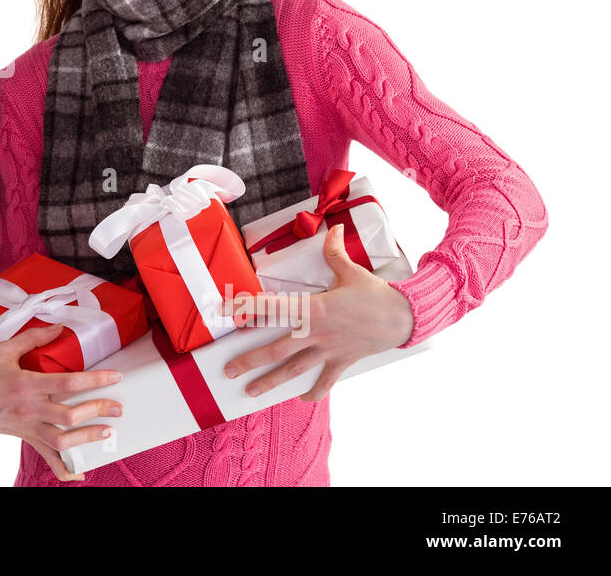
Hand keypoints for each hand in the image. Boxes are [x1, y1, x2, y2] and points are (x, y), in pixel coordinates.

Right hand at [0, 324, 122, 481]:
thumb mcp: (4, 350)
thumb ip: (32, 338)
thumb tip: (58, 327)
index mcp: (27, 385)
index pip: (67, 383)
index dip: (94, 380)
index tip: (115, 377)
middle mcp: (31, 409)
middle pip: (70, 415)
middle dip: (98, 411)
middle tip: (118, 407)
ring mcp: (29, 427)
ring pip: (62, 440)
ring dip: (87, 438)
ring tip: (107, 432)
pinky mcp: (26, 438)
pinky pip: (47, 457)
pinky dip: (64, 469)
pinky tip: (79, 473)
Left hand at [222, 225, 414, 401]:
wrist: (404, 319)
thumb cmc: (375, 294)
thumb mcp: (351, 270)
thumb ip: (334, 252)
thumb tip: (331, 228)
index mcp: (312, 309)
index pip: (270, 307)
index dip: (244, 307)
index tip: (223, 310)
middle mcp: (315, 333)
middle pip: (276, 350)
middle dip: (250, 360)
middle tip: (228, 369)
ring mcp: (328, 351)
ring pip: (293, 370)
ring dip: (271, 381)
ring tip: (251, 391)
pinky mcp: (342, 361)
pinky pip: (325, 380)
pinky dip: (314, 391)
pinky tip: (301, 399)